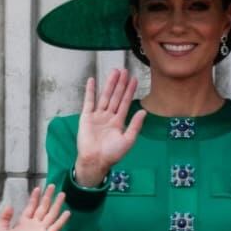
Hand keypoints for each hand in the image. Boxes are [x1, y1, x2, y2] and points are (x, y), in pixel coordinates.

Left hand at [0, 184, 69, 230]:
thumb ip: (4, 218)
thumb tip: (10, 206)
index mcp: (24, 222)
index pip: (31, 207)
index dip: (35, 197)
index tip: (38, 188)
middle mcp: (34, 224)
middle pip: (43, 207)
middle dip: (47, 196)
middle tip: (53, 186)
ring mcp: (41, 230)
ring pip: (51, 214)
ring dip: (57, 204)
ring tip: (63, 194)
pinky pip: (55, 227)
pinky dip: (62, 220)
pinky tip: (67, 213)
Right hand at [74, 68, 145, 184]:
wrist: (95, 160)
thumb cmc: (112, 154)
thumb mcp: (128, 140)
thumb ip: (135, 125)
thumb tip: (143, 111)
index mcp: (118, 122)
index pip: (125, 102)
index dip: (130, 91)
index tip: (134, 79)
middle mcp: (108, 116)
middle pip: (116, 96)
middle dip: (121, 84)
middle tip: (125, 70)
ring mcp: (97, 116)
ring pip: (105, 96)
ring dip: (109, 84)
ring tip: (114, 71)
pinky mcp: (86, 117)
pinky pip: (88, 101)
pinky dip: (90, 91)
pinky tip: (92, 80)